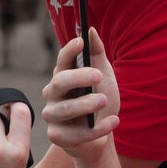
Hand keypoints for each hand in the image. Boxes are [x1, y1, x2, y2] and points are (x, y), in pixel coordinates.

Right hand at [42, 28, 119, 159]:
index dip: (69, 51)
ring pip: (65, 109)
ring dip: (86, 104)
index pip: (62, 61)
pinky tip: (114, 120)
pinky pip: (76, 133)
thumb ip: (97, 54)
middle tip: (98, 76)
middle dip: (78, 78)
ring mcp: (52, 116)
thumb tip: (91, 30)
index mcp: (63, 77)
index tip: (80, 42)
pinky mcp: (57, 136)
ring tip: (104, 101)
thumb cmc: (100, 101)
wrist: (102, 135)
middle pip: (59, 82)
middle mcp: (53, 94)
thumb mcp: (104, 77)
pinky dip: (98, 128)